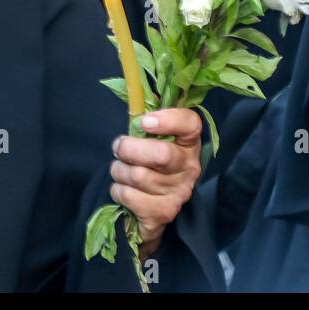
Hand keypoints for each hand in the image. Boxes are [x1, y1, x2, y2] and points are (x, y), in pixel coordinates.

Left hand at [109, 109, 201, 254]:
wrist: (153, 209)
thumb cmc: (151, 165)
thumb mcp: (154, 141)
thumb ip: (149, 121)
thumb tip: (137, 96)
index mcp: (189, 144)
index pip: (190, 125)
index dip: (168, 120)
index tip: (144, 122)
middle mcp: (189, 168)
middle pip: (160, 154)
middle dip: (130, 148)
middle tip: (118, 147)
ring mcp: (178, 192)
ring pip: (138, 176)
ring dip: (119, 170)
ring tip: (120, 170)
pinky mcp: (163, 213)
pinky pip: (129, 196)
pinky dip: (118, 190)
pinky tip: (124, 190)